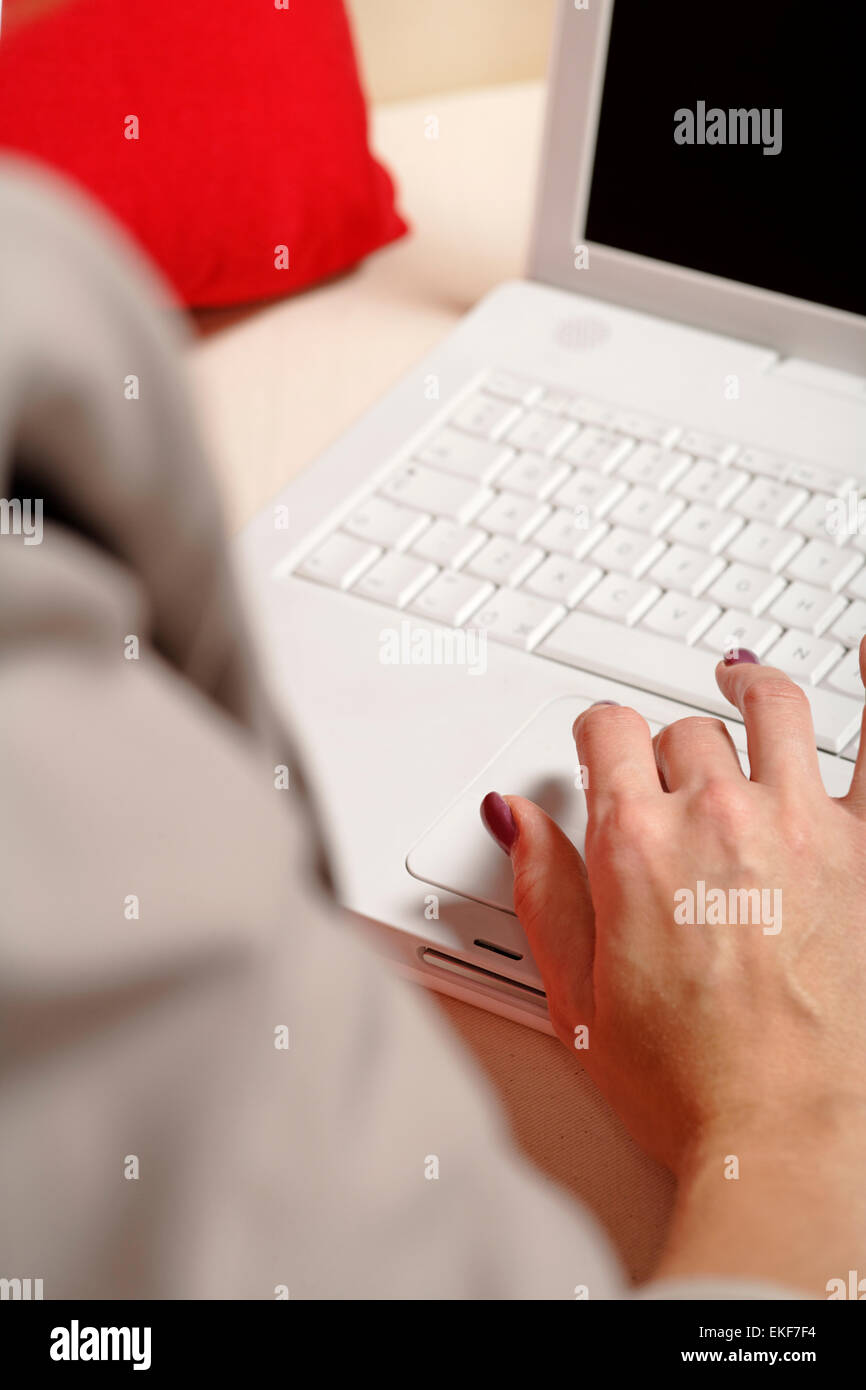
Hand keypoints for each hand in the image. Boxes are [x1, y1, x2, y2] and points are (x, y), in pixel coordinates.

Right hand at [483, 641, 865, 1290]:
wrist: (782, 1138)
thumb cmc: (689, 1084)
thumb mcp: (576, 995)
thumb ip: (542, 888)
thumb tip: (515, 818)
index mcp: (638, 843)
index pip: (609, 733)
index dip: (600, 731)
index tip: (603, 741)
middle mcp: (719, 817)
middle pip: (686, 732)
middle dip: (669, 747)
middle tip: (670, 772)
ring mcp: (802, 826)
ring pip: (774, 710)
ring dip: (752, 690)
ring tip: (744, 684)